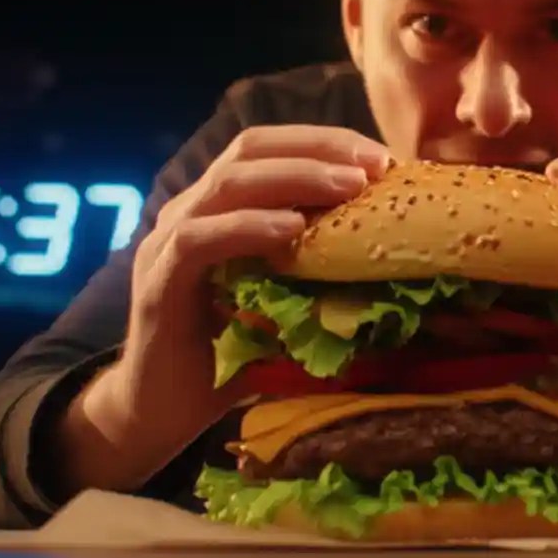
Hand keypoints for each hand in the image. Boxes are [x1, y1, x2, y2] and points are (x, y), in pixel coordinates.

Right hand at [58, 126, 392, 493]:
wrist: (161, 414)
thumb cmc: (231, 361)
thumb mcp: (288, 307)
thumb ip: (322, 275)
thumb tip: (398, 262)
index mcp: (219, 208)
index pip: (270, 148)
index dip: (325, 143)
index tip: (382, 157)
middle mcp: (190, 212)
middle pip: (251, 150)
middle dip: (318, 149)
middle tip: (374, 164)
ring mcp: (169, 243)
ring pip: (228, 183)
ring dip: (294, 178)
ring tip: (348, 186)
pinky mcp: (160, 282)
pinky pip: (201, 239)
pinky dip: (249, 227)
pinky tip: (291, 231)